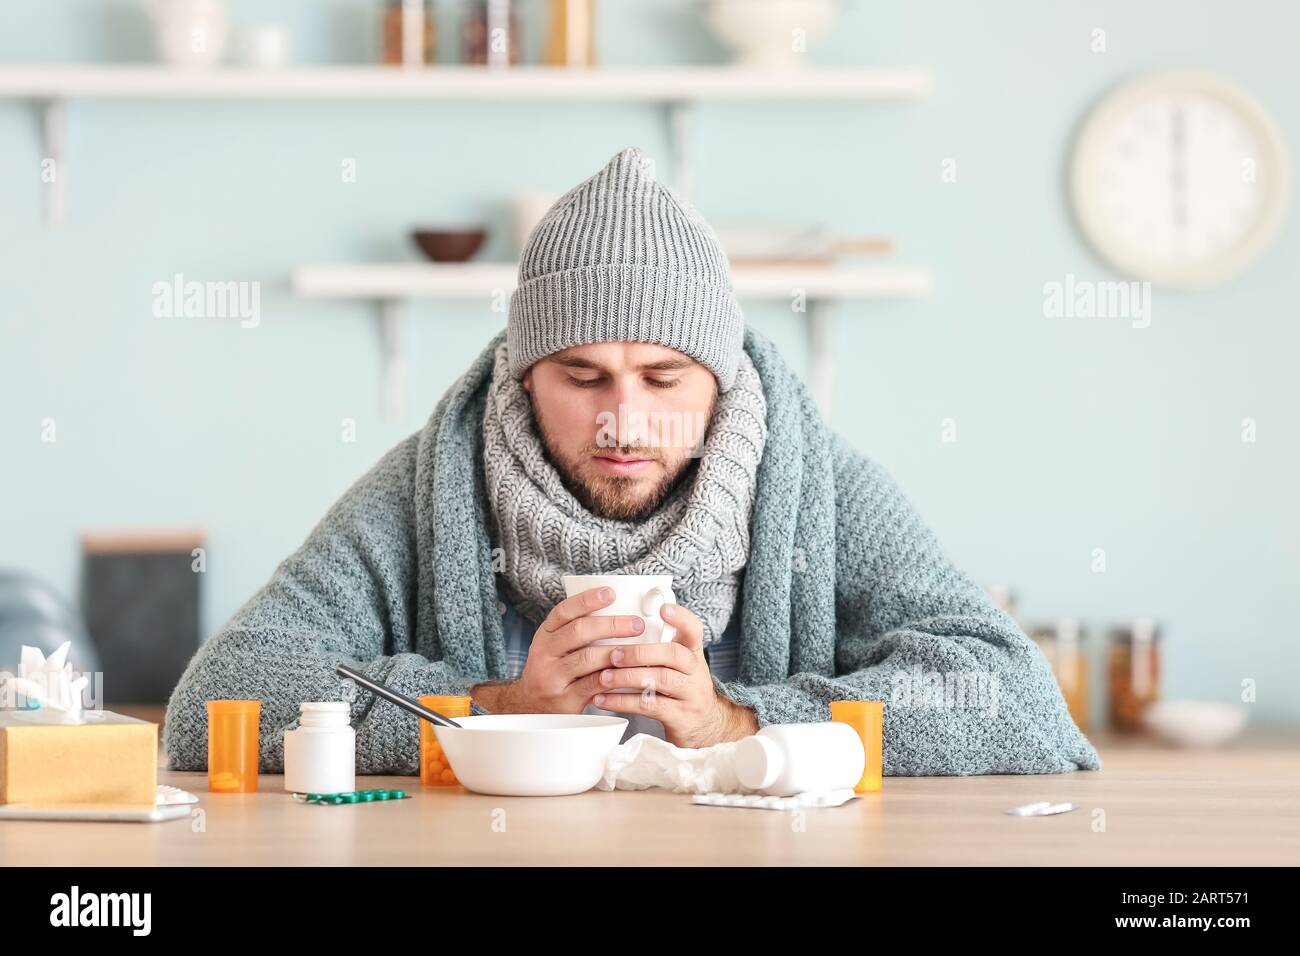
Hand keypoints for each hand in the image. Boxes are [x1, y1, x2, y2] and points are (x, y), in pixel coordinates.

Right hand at [491, 587, 648, 713]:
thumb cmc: (554, 671)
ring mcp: (552, 677)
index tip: (610, 593)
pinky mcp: (564, 699)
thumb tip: (618, 610)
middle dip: (611, 625)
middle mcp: (544, 654)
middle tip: (636, 623)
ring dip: (616, 651)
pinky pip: (593, 685)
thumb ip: (578, 632)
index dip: (587, 600)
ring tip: (638, 648)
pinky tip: (628, 672)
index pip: (563, 611)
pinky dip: (613, 677)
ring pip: (587, 658)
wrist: (531, 709)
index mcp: (545, 635)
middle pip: (578, 632)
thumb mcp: (556, 648)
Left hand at [589, 602, 758, 747]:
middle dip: (640, 653)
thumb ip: (658, 648)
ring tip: (603, 677)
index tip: (662, 609)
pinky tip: (602, 700)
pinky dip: (623, 702)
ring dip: (628, 677)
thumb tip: (618, 626)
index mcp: (693, 652)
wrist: (705, 727)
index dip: (680, 617)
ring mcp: (691, 695)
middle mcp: (696, 671)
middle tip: (614, 654)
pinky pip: (650, 706)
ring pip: (661, 680)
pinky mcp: (681, 717)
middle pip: (673, 654)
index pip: (694, 629)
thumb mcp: (678, 665)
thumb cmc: (680, 688)